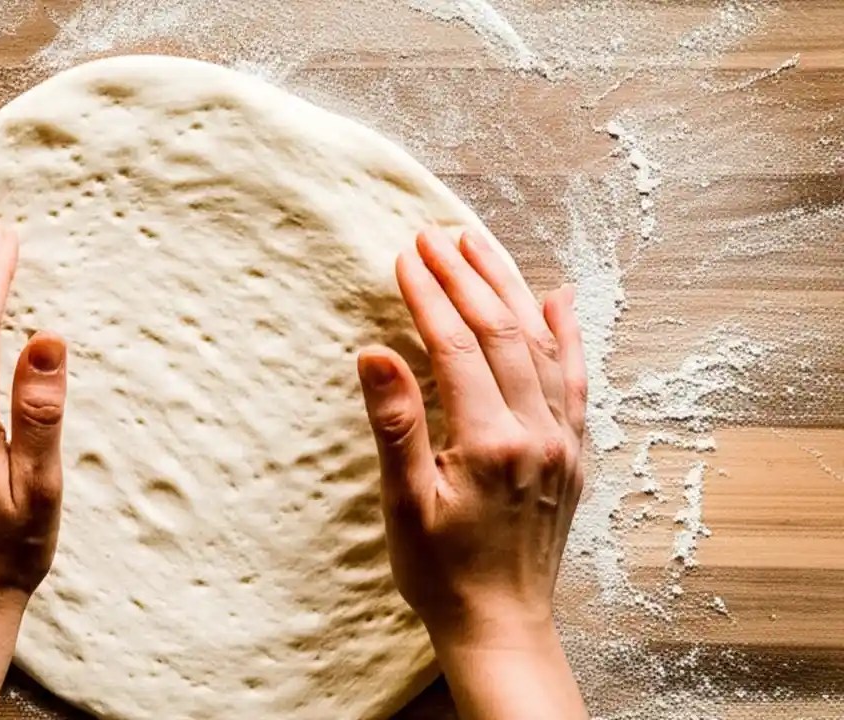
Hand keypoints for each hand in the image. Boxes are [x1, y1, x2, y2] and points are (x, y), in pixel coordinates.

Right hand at [357, 229, 586, 718]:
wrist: (502, 625)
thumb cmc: (442, 573)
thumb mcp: (404, 505)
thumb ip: (395, 425)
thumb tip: (374, 354)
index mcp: (491, 443)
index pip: (456, 346)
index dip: (429, 295)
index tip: (405, 255)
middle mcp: (537, 432)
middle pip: (502, 332)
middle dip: (467, 276)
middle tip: (435, 234)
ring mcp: (562, 441)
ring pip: (540, 344)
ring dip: (510, 290)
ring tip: (481, 246)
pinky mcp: (572, 452)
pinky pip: (574, 379)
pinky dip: (565, 334)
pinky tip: (557, 300)